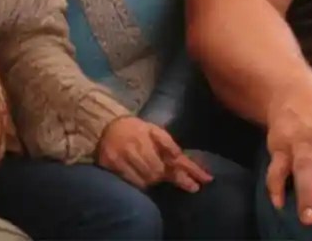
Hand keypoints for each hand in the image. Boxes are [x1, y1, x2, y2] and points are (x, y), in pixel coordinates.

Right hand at [97, 117, 211, 190]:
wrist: (106, 126)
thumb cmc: (136, 129)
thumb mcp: (155, 130)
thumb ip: (168, 144)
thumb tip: (180, 159)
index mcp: (150, 136)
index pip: (174, 156)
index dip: (190, 170)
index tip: (205, 180)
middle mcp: (137, 147)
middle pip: (160, 172)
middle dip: (174, 178)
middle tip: (189, 185)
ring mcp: (123, 158)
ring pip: (147, 179)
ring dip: (156, 182)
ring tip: (159, 178)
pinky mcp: (112, 165)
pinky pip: (132, 182)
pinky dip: (141, 184)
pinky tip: (144, 181)